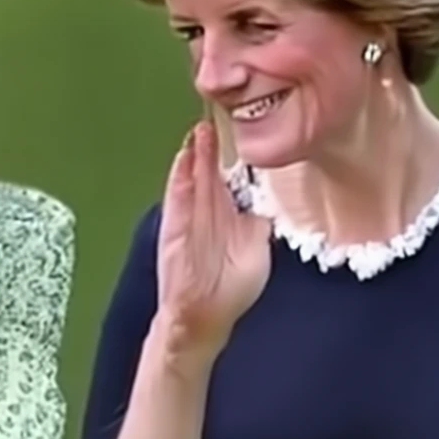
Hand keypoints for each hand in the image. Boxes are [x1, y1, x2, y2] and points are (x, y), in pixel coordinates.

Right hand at [154, 120, 271, 373]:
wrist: (206, 317)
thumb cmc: (232, 289)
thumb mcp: (257, 252)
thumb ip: (259, 226)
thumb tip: (263, 206)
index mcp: (226, 216)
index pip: (228, 181)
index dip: (231, 159)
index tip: (238, 134)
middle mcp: (207, 213)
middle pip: (210, 174)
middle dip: (211, 149)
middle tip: (212, 121)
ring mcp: (189, 219)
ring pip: (193, 181)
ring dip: (195, 157)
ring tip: (197, 132)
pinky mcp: (174, 229)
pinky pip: (178, 200)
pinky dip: (180, 180)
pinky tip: (183, 159)